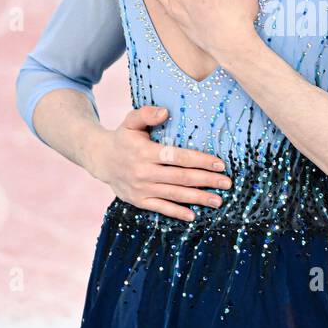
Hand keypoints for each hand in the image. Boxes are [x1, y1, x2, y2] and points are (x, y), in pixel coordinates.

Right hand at [86, 106, 232, 221]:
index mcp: (145, 152)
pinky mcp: (138, 201)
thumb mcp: (130, 120)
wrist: (100, 159)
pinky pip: (160, 208)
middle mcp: (143, 172)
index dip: (200, 160)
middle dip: (206, 181)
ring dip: (197, 198)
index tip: (220, 164)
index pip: (177, 157)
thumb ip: (146, 114)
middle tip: (227, 183)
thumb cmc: (122, 137)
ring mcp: (141, 188)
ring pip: (174, 195)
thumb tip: (166, 111)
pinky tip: (193, 216)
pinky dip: (177, 213)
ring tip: (218, 201)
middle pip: (181, 178)